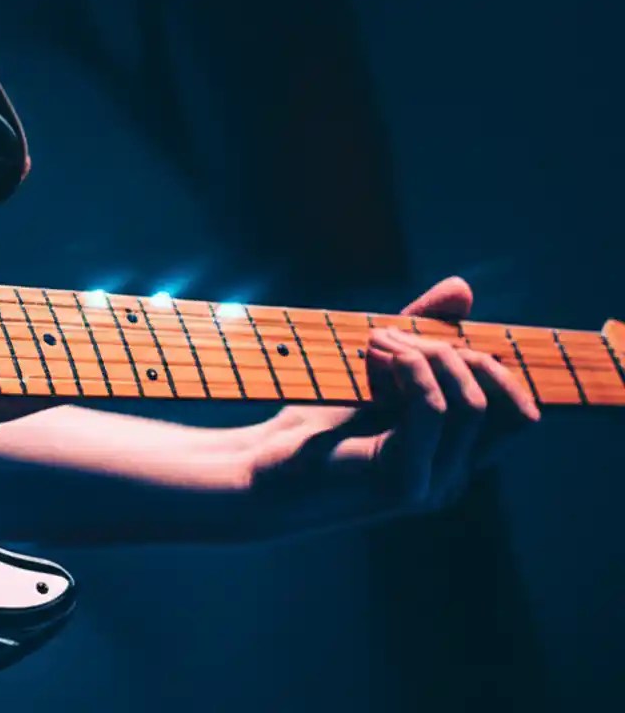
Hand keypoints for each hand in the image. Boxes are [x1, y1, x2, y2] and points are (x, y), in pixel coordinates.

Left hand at [277, 277, 539, 510]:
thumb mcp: (375, 375)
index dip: (489, 364)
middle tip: (392, 335)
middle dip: (459, 354)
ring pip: (473, 403)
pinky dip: (412, 371)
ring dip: (427, 355)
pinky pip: (435, 410)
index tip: (428, 335)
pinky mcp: (403, 483)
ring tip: (375, 342)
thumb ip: (421, 335)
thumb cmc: (311, 427)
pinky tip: (376, 358)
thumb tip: (463, 289)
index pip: (518, 412)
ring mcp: (432, 485)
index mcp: (453, 457)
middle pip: (509, 408)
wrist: (258, 473)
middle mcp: (452, 477)